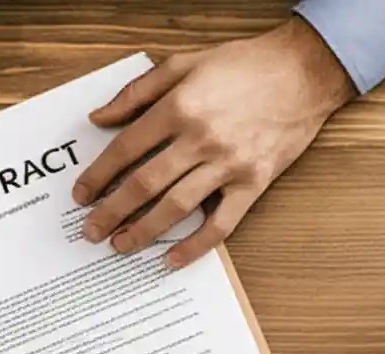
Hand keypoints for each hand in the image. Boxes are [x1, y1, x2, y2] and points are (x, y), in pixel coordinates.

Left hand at [72, 18, 355, 267]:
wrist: (304, 71)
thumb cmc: (244, 64)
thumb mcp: (184, 63)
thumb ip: (137, 92)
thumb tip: (99, 118)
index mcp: (179, 107)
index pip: (125, 149)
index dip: (98, 175)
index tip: (81, 195)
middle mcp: (201, 138)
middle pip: (144, 184)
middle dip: (111, 212)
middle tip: (90, 231)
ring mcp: (229, 164)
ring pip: (176, 207)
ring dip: (143, 231)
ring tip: (121, 245)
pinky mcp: (254, 183)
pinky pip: (221, 224)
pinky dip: (195, 246)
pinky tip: (172, 259)